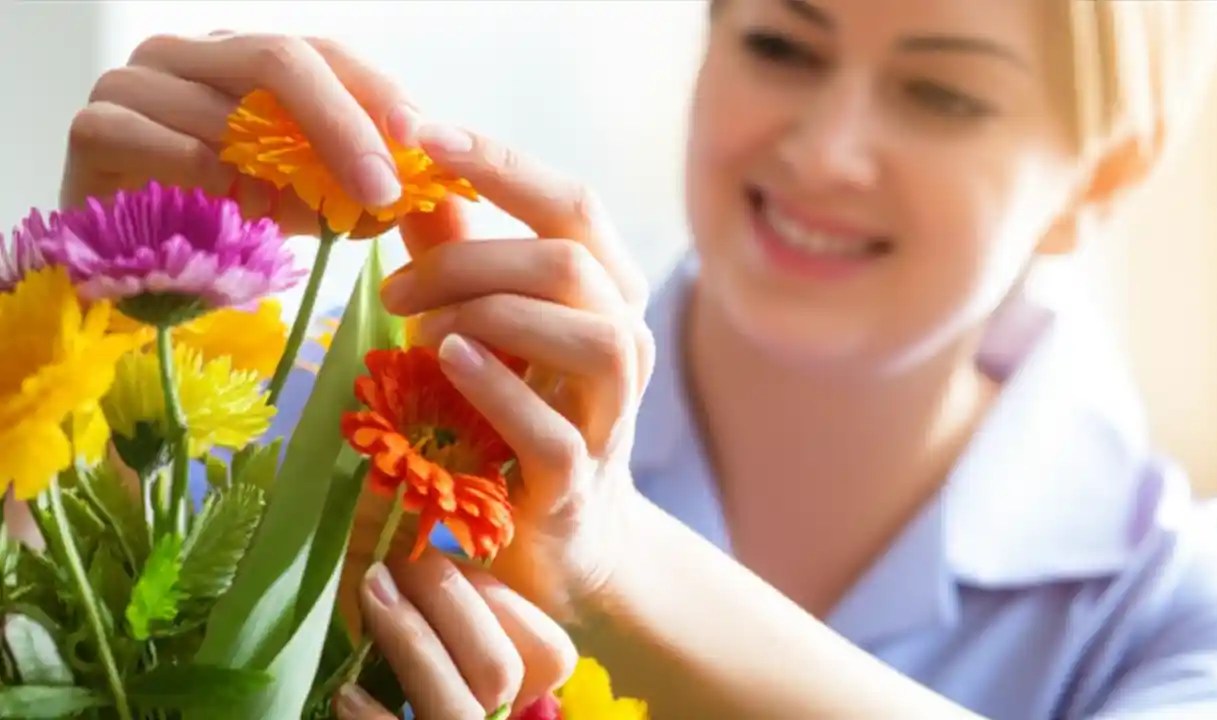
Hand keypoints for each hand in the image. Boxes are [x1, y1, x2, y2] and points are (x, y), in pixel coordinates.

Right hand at [62, 31, 416, 236]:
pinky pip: (157, 139)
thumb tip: (419, 196)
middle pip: (278, 59)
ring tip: (300, 218)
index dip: (375, 92)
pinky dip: (203, 174)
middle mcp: (192, 55)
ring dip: (272, 170)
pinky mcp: (94, 127)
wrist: (133, 267)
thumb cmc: (224, 222)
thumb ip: (358, 191)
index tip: (417, 140)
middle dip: (342, 125)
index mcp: (248, 60)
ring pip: (221, 105)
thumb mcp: (308, 204)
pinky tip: (227, 205)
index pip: (324, 53)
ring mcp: (136, 82)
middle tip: (381, 188)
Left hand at [334, 550, 576, 719]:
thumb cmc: (421, 695)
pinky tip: (346, 693)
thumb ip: (456, 630)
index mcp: (526, 702)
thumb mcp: (455, 663)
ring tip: (370, 595)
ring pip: (458, 708)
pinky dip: (373, 717)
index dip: (496, 598)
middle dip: (446, 601)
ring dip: (411, 640)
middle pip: (498, 670)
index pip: (549, 652)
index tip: (436, 556)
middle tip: (392, 565)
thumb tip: (421, 559)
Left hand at [372, 122, 655, 619]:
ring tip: (421, 329)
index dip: (498, 162)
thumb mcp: (490, 323)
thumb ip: (458, 255)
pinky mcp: (577, 482)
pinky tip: (445, 362)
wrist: (562, 533)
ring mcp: (611, 415)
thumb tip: (410, 179)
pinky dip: (496, 388)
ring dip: (491, 316)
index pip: (572, 204)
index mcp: (607, 293)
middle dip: (470, 257)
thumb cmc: (520, 412)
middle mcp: (625, 342)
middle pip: (570, 263)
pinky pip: (553, 431)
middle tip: (392, 286)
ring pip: (589, 335)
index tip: (419, 133)